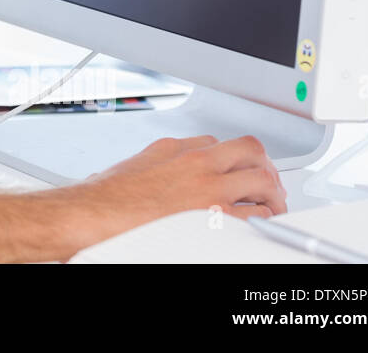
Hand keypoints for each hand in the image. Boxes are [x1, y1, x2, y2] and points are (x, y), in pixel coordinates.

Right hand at [74, 134, 287, 251]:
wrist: (96, 213)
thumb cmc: (105, 197)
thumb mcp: (131, 166)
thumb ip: (154, 164)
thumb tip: (151, 172)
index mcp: (173, 148)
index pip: (216, 142)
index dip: (231, 158)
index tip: (234, 169)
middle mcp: (196, 162)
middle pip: (249, 150)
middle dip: (263, 166)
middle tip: (266, 182)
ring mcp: (209, 187)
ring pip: (261, 178)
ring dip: (270, 191)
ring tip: (271, 204)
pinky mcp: (216, 216)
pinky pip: (257, 213)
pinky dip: (263, 217)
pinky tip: (260, 223)